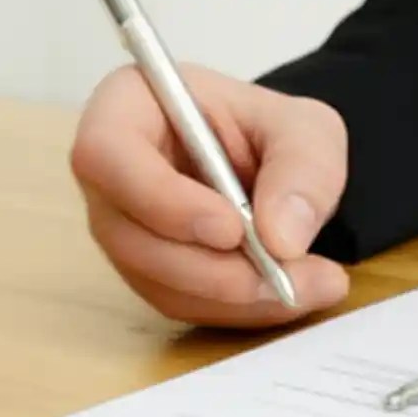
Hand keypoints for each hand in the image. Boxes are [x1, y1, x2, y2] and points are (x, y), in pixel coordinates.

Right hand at [70, 63, 349, 326]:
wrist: (284, 170)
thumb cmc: (276, 132)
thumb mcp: (309, 130)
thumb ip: (303, 171)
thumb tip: (282, 240)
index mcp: (128, 106)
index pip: (106, 154)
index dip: (161, 199)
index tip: (231, 229)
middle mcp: (112, 174)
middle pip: (129, 235)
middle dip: (212, 270)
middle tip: (285, 276)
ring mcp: (125, 229)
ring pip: (158, 282)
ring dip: (236, 297)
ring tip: (311, 284)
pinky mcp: (151, 273)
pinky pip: (184, 305)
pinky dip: (241, 309)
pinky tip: (292, 293)